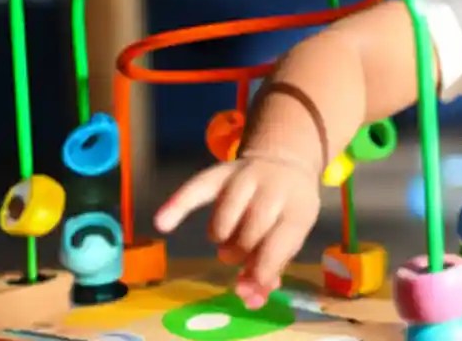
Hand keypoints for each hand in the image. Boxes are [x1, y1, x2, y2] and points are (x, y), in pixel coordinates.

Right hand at [154, 154, 320, 308]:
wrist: (285, 163)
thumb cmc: (287, 210)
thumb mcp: (293, 235)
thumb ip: (272, 267)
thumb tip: (250, 299)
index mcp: (298, 209)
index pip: (279, 245)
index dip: (264, 271)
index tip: (254, 288)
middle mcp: (272, 190)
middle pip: (248, 236)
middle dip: (242, 255)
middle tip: (244, 254)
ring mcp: (245, 179)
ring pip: (221, 225)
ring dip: (222, 240)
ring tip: (232, 236)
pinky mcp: (220, 173)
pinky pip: (195, 190)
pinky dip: (178, 206)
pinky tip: (163, 222)